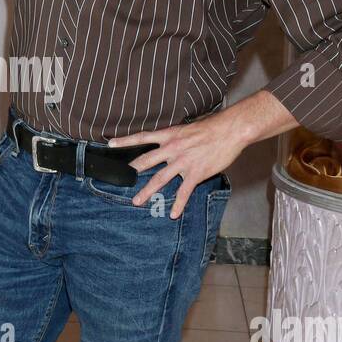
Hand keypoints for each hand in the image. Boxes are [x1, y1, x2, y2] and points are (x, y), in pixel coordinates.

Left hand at [106, 110, 247, 217]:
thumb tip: (170, 141)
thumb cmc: (213, 127)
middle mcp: (172, 149)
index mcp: (170, 135)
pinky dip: (178, 204)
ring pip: (160, 179)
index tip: (111, 144)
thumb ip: (177, 136)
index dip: (125, 140)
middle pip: (146, 161)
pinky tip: (173, 214)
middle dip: (131, 172)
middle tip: (120, 181)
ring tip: (136, 202)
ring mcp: (183, 162)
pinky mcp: (196, 173)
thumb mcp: (188, 127)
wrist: (230, 130)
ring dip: (147, 191)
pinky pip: (184, 191)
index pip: (142, 137)